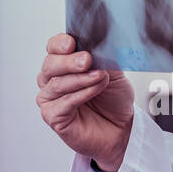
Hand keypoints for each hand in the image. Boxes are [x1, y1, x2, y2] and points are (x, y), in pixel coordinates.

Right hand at [37, 34, 133, 171]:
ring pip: (56, 83)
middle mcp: (53, 79)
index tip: (72, 43)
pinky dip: (80, 95)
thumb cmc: (113, 101)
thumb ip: (103, 58)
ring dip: (80, 79)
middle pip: (51, 64)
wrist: (122, 127)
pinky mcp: (52, 116)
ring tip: (99, 77)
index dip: (60, 44)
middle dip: (69, 61)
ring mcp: (50, 98)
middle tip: (87, 60)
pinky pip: (62, 103)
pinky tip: (93, 91)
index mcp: (64, 64)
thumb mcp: (113, 72)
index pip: (54, 48)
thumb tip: (96, 48)